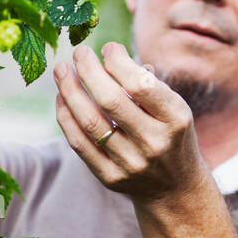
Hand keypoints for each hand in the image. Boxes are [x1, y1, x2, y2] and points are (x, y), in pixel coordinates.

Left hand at [53, 41, 209, 203]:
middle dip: (88, 71)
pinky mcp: (110, 178)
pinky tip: (61, 98)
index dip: (118, 62)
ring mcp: (131, 163)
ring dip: (70, 91)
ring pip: (90, 121)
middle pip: (110, 101)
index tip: (107, 48)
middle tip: (78, 52)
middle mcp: (155, 142)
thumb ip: (144, 84)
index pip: (141, 85)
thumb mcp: (172, 108)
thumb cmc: (170, 134)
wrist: (176, 188)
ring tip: (61, 71)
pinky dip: (66, 117)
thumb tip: (105, 56)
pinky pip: (79, 143)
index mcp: (175, 119)